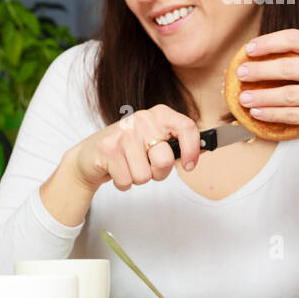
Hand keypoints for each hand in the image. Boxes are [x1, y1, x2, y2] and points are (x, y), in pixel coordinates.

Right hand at [69, 104, 202, 191]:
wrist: (89, 156)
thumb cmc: (127, 151)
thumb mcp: (154, 141)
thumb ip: (179, 145)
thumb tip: (208, 146)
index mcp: (158, 114)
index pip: (187, 127)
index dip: (192, 150)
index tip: (190, 165)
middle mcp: (141, 119)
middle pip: (165, 160)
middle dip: (158, 173)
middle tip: (147, 167)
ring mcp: (123, 133)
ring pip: (144, 175)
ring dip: (137, 179)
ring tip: (128, 167)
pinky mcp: (107, 149)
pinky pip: (127, 181)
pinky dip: (123, 183)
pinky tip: (115, 170)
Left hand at [237, 29, 298, 166]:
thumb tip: (257, 53)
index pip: (295, 38)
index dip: (268, 43)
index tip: (248, 49)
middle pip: (288, 67)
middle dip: (259, 71)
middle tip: (240, 73)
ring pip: (288, 94)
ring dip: (260, 96)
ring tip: (243, 97)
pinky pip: (293, 114)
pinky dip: (271, 114)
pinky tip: (257, 112)